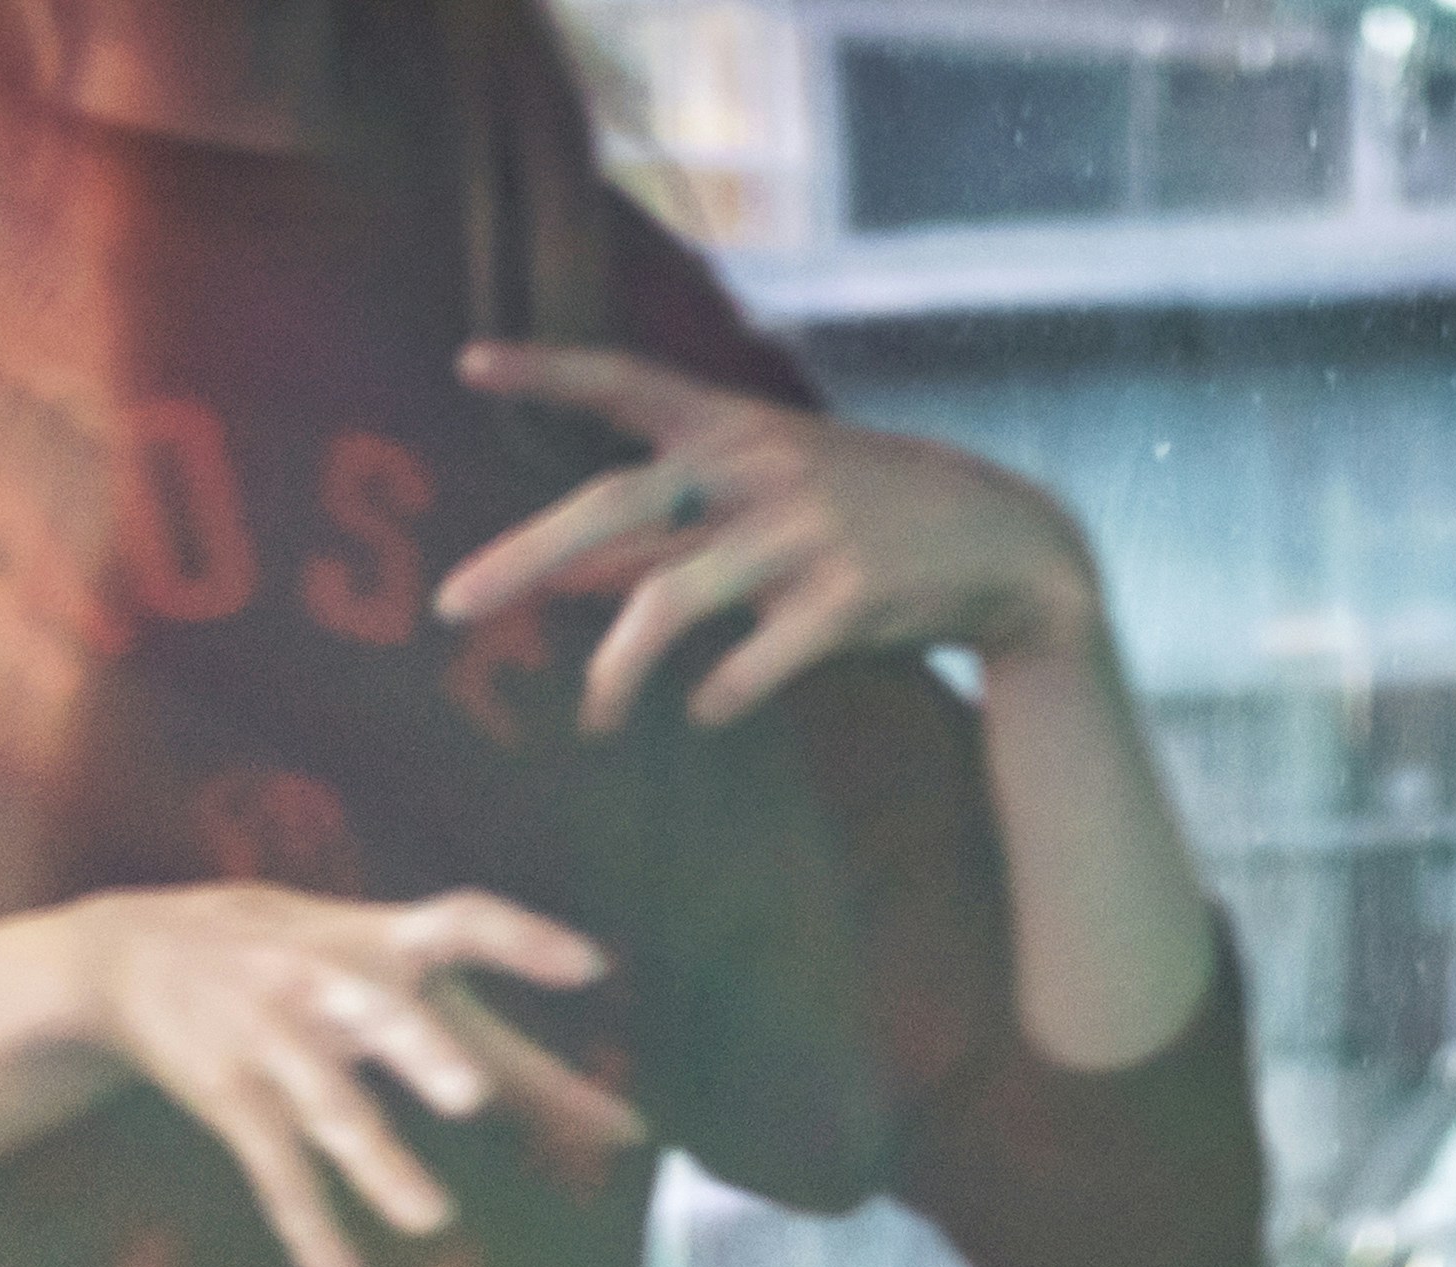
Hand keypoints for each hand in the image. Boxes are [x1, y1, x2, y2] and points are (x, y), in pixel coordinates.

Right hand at [60, 879, 643, 1266]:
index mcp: (377, 942)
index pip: (459, 922)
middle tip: (473, 1094)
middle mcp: (324, 983)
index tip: (590, 966)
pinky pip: (282, 1183)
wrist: (132, 950)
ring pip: (329, 1109)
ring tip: (432, 1219)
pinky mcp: (234, 1103)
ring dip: (376, 1161)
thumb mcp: (383, 970)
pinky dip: (321, 1245)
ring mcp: (273, 1044)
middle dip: (418, 1049)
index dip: (521, 941)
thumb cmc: (298, 960)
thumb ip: (502, 1049)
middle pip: (378, 1012)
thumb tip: (616, 1125)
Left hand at [440, 345, 1113, 736]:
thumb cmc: (860, 522)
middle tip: (452, 607)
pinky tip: (703, 714)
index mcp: (732, 429)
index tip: (467, 363)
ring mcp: (802, 532)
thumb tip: (559, 570)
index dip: (548, 372)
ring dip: (616, 668)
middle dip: (524, 556)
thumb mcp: (759, 507)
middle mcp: (758, 467)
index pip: (624, 383)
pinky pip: (754, 663)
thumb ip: (660, 537)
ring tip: (593, 713)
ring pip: (674, 600)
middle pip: (616, 504)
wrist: (1003, 547)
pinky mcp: (847, 600)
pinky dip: (717, 698)